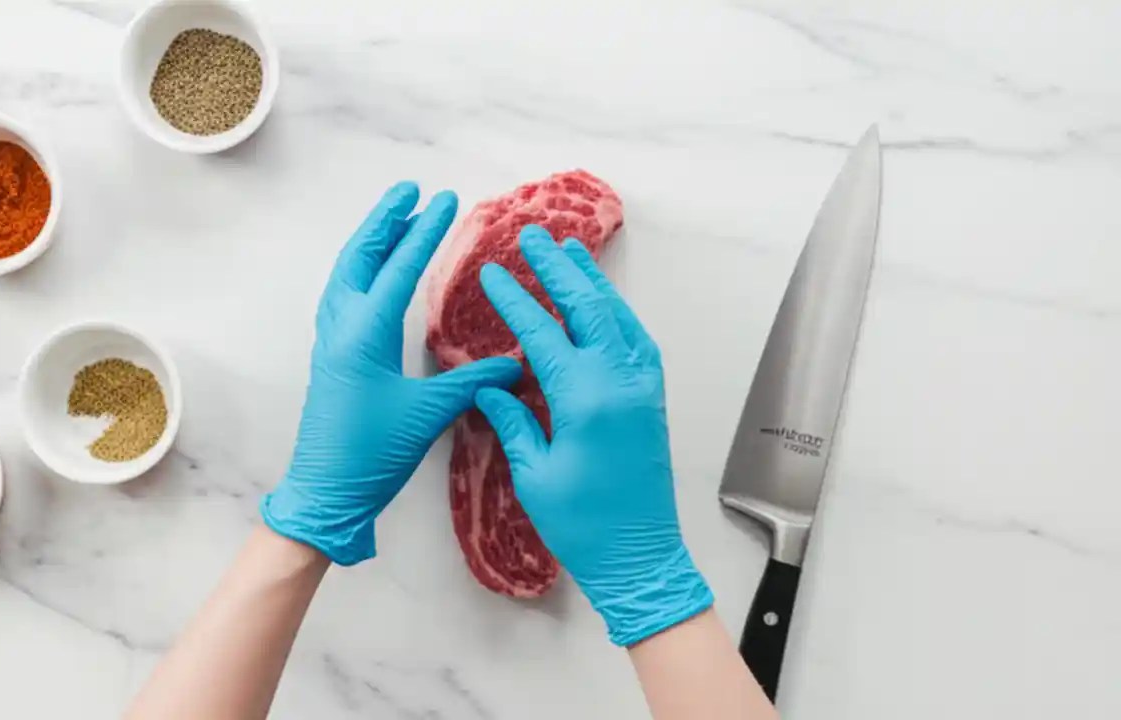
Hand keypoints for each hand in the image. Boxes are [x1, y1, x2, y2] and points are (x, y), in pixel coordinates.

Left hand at [262, 182, 522, 565]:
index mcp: (363, 332)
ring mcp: (331, 341)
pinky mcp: (332, 357)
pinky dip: (362, 270)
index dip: (425, 231)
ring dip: (371, 242)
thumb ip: (469, 382)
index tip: (445, 200)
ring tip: (397, 219)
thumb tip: (514, 364)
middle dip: (386, 220)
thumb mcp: (427, 415)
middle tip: (410, 190)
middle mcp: (342, 327)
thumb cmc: (372, 453)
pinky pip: (344, 295)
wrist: (326, 493)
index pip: (399, 268)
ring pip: (347, 274)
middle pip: (361, 257)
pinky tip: (376, 273)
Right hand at [475, 225, 712, 645]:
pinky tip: (603, 304)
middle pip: (587, 308)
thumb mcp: (534, 474)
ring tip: (570, 252)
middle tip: (534, 237)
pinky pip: (636, 340)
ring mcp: (642, 387)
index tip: (492, 271)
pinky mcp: (651, 399)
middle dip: (558, 269)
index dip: (514, 301)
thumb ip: (513, 421)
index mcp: (585, 398)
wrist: (640, 557)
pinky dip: (617, 312)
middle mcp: (620, 382)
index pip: (543, 334)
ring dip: (592, 283)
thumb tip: (490, 385)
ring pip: (617, 318)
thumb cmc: (582, 524)